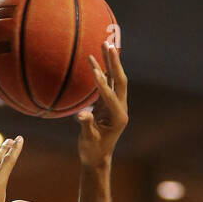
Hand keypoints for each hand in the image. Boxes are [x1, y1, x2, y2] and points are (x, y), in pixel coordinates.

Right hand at [77, 43, 127, 167]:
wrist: (97, 158)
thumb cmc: (92, 152)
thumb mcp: (88, 141)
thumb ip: (87, 127)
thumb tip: (82, 115)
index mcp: (118, 118)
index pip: (111, 97)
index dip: (102, 85)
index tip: (94, 71)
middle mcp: (120, 109)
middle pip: (119, 81)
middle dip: (114, 63)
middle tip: (109, 45)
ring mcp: (115, 105)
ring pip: (114, 79)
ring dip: (110, 62)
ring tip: (105, 43)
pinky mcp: (108, 103)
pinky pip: (106, 83)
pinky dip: (102, 70)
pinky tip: (96, 57)